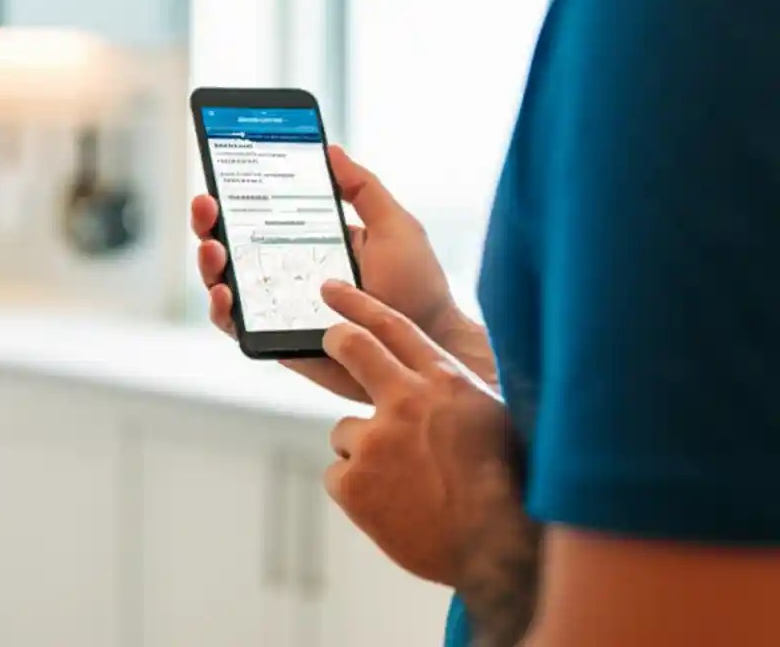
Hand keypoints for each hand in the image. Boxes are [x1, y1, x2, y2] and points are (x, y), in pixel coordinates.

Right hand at [191, 145, 493, 400]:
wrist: (428, 345)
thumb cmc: (417, 289)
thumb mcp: (394, 226)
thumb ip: (363, 188)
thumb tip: (330, 150)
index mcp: (310, 241)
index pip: (260, 213)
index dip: (235, 193)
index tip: (222, 173)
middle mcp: (287, 272)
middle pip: (232, 244)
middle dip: (210, 221)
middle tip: (207, 203)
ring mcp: (277, 307)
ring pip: (224, 283)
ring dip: (208, 263)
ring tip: (211, 248)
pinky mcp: (274, 340)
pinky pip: (235, 326)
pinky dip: (220, 310)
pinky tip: (223, 293)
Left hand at [319, 280, 525, 586]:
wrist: (498, 547)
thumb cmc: (508, 486)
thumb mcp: (495, 419)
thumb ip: (457, 391)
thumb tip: (436, 374)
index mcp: (444, 382)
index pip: (392, 325)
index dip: (357, 303)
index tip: (332, 290)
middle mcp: (405, 401)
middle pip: (352, 346)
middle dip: (336, 338)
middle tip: (331, 338)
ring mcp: (375, 440)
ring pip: (345, 431)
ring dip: (364, 453)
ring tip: (403, 484)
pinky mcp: (352, 482)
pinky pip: (338, 475)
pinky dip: (357, 490)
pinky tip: (389, 506)